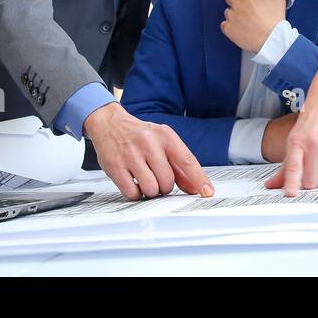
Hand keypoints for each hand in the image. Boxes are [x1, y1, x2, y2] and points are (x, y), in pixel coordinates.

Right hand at [85, 103, 214, 201]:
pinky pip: (132, 193)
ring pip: (151, 189)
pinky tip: (133, 182)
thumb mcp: (162, 142)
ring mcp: (131, 155)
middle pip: (167, 181)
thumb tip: (194, 187)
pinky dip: (135, 193)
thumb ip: (178, 165)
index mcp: (165, 136)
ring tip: (144, 179)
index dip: (199, 179)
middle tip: (156, 178)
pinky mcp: (115, 166)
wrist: (110, 124)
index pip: (187, 161)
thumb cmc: (139, 136)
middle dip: (164, 187)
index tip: (207, 192)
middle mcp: (149, 144)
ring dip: (150, 191)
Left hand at [215, 0, 291, 53]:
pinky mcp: (227, 28)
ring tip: (247, 22)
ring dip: (235, 15)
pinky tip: (242, 30)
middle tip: (248, 11)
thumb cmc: (275, 19)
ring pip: (228, 12)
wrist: (271, 41)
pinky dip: (231, 27)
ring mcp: (231, 16)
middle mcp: (237, 3)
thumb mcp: (278, 0)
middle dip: (237, 2)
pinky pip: (225, 25)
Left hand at [262, 36, 317, 195]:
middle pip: (312, 179)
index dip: (292, 182)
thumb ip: (284, 168)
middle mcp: (313, 141)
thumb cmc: (307, 126)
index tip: (290, 194)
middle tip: (311, 167)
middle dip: (311, 179)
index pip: (293, 166)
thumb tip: (270, 186)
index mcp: (296, 142)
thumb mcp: (292, 143)